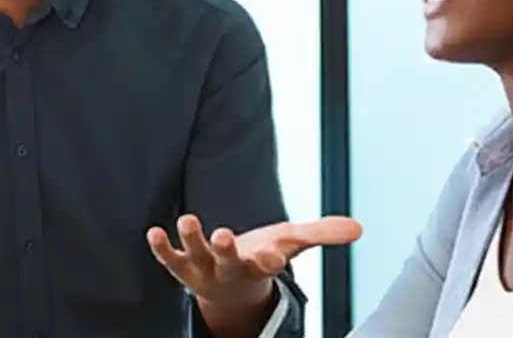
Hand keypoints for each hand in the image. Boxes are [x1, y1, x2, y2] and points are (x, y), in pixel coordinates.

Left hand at [148, 214, 362, 310]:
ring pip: (197, 256)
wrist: (232, 293)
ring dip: (192, 240)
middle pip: (229, 261)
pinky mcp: (183, 266)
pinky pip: (169, 259)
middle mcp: (232, 269)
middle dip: (226, 249)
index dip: (272, 258)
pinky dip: (161, 248)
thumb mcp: (293, 243)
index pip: (269, 264)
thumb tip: (359, 229)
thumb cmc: (263, 258)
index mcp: (260, 265)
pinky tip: (153, 232)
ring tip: (188, 220)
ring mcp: (205, 269)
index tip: (275, 255)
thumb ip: (323, 234)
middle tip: (223, 235)